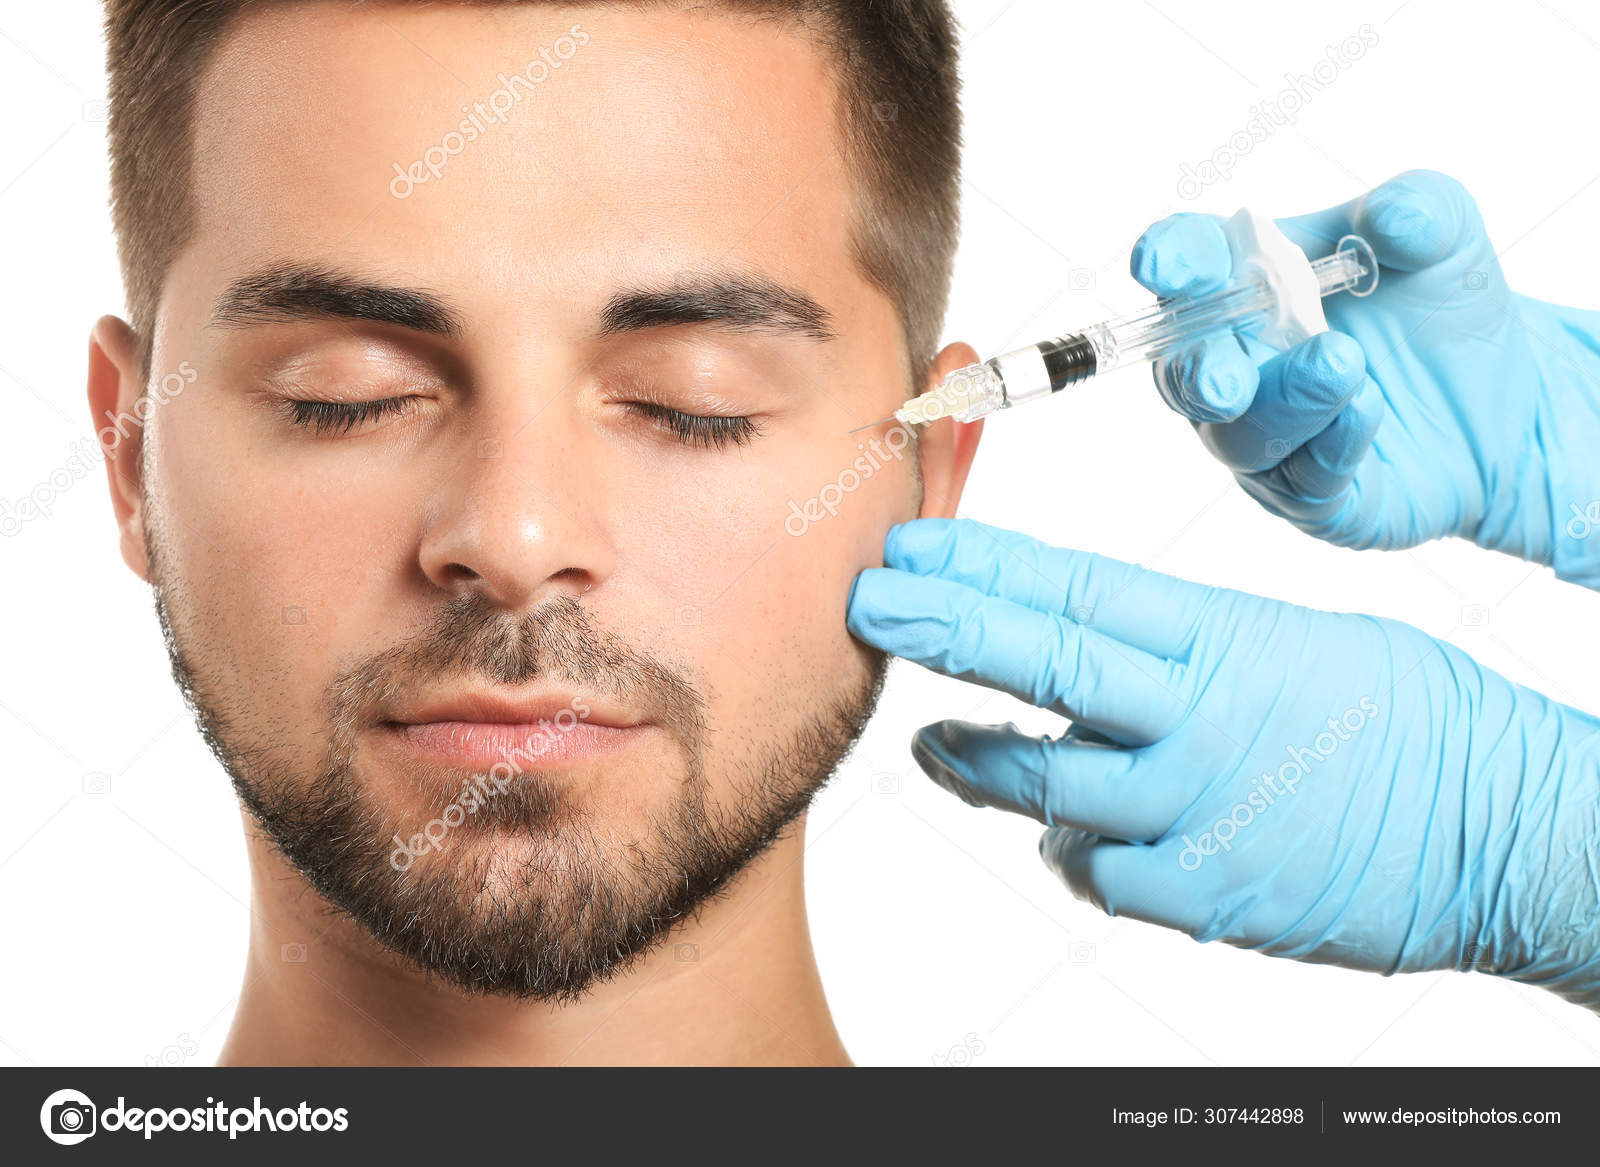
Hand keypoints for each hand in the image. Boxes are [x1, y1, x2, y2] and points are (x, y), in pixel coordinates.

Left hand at [847, 518, 1599, 1008]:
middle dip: (946, 629)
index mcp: (1225, 639)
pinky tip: (1070, 833)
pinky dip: (1074, 847)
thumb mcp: (1298, 644)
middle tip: (869, 604)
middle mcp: (1196, 721)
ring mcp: (1193, 812)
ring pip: (1044, 782)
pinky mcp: (1200, 893)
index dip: (984, 567)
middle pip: (1044, 665)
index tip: (913, 545)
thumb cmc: (1408, 723)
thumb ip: (1188, 648)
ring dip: (975, 759)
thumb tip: (1093, 655)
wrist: (1506, 832)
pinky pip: (1096, 869)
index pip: (1078, 590)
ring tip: (931, 741)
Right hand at [1132, 170, 1599, 588]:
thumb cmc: (1441, 309)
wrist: (1506, 398)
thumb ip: (1419, 208)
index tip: (1161, 264)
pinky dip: (1331, 445)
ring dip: (1283, 403)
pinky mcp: (1311, 497)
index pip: (1189, 265)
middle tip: (1224, 377)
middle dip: (1195, 372)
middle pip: (1184, 371)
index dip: (1169, 261)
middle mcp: (1237, 363)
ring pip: (1238, 436)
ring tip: (1342, 365)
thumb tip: (1393, 218)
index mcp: (1246, 282)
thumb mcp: (1447, 235)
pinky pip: (1302, 483)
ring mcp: (1266, 437)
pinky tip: (1366, 412)